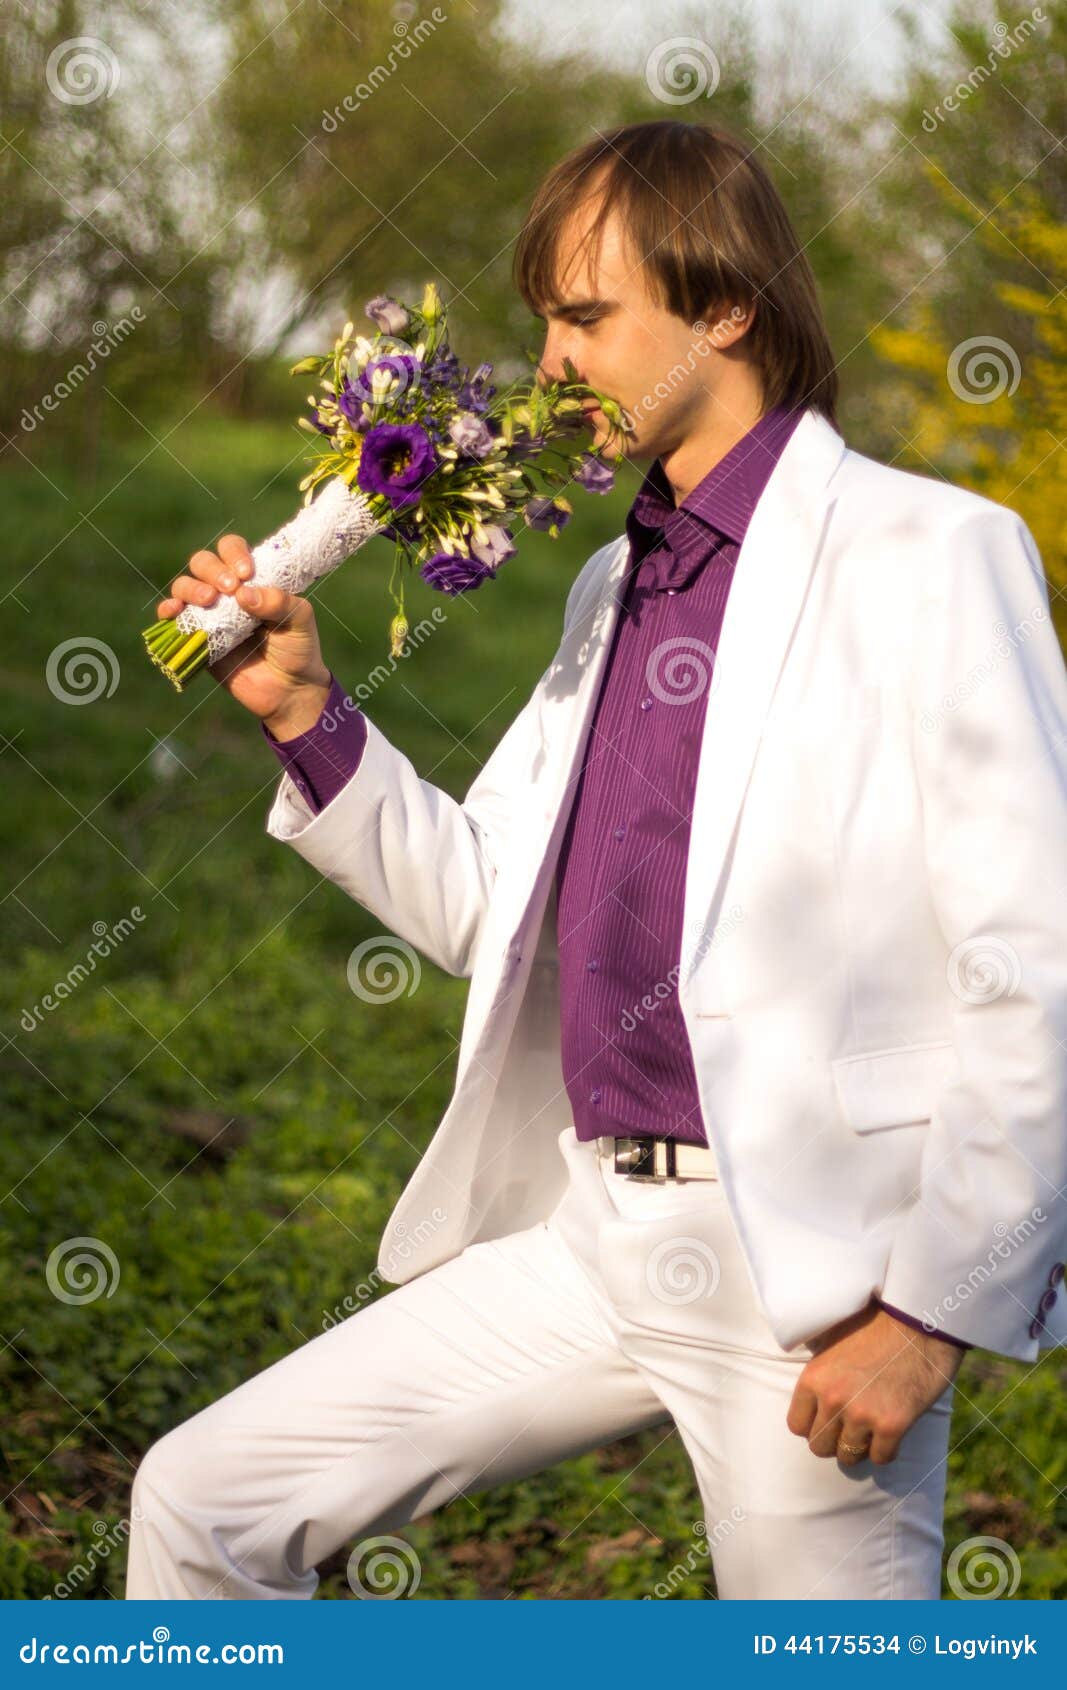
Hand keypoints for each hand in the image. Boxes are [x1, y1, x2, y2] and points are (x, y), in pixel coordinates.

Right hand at [156, 533, 330, 730]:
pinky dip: (168, 610)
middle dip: (212, 570)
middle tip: (230, 589)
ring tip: (208, 601)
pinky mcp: (198, 639)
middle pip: (203, 562)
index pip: (232, 550)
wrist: (289, 692)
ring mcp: (210, 615)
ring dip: (191, 588)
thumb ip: (278, 602)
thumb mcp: (300, 621)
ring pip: (185, 585)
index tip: (246, 573)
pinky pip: (174, 619)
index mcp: (252, 580)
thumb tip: (243, 594)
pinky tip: (173, 612)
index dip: (234, 554)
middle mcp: (227, 593)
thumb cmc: (298, 650)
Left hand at [786, 1299, 963, 1465]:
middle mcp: (833, 1399)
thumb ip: (817, 1367)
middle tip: (849, 1428)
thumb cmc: (874, 1325)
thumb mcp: (833, 1338)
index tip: (826, 1420)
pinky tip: (890, 1433)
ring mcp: (862, 1414)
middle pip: (819, 1446)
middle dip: (834, 1440)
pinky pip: (881, 1458)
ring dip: (859, 1446)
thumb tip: (806, 1389)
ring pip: (849, 1456)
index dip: (812, 1425)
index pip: (796, 1425)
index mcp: (814, 1378)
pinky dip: (886, 1450)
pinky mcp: (892, 1425)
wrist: (917, 1321)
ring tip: (868, 1431)